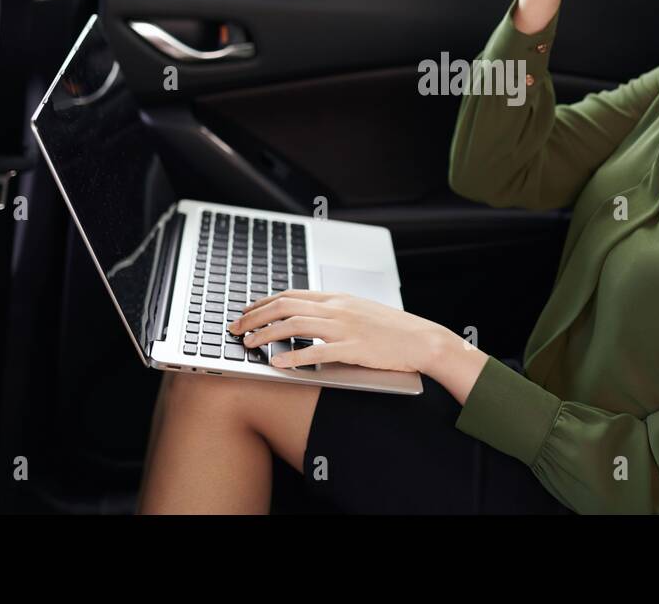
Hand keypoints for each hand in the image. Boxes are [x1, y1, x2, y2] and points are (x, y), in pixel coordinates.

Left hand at [227, 291, 447, 372]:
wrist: (422, 339)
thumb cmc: (392, 329)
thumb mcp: (359, 310)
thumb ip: (333, 311)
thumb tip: (305, 315)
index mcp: (337, 298)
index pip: (291, 294)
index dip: (263, 302)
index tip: (245, 311)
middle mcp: (337, 309)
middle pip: (286, 306)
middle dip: (255, 316)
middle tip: (235, 328)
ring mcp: (345, 327)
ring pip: (295, 325)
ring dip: (267, 334)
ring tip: (249, 344)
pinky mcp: (353, 348)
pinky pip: (317, 352)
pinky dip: (294, 357)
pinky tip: (278, 363)